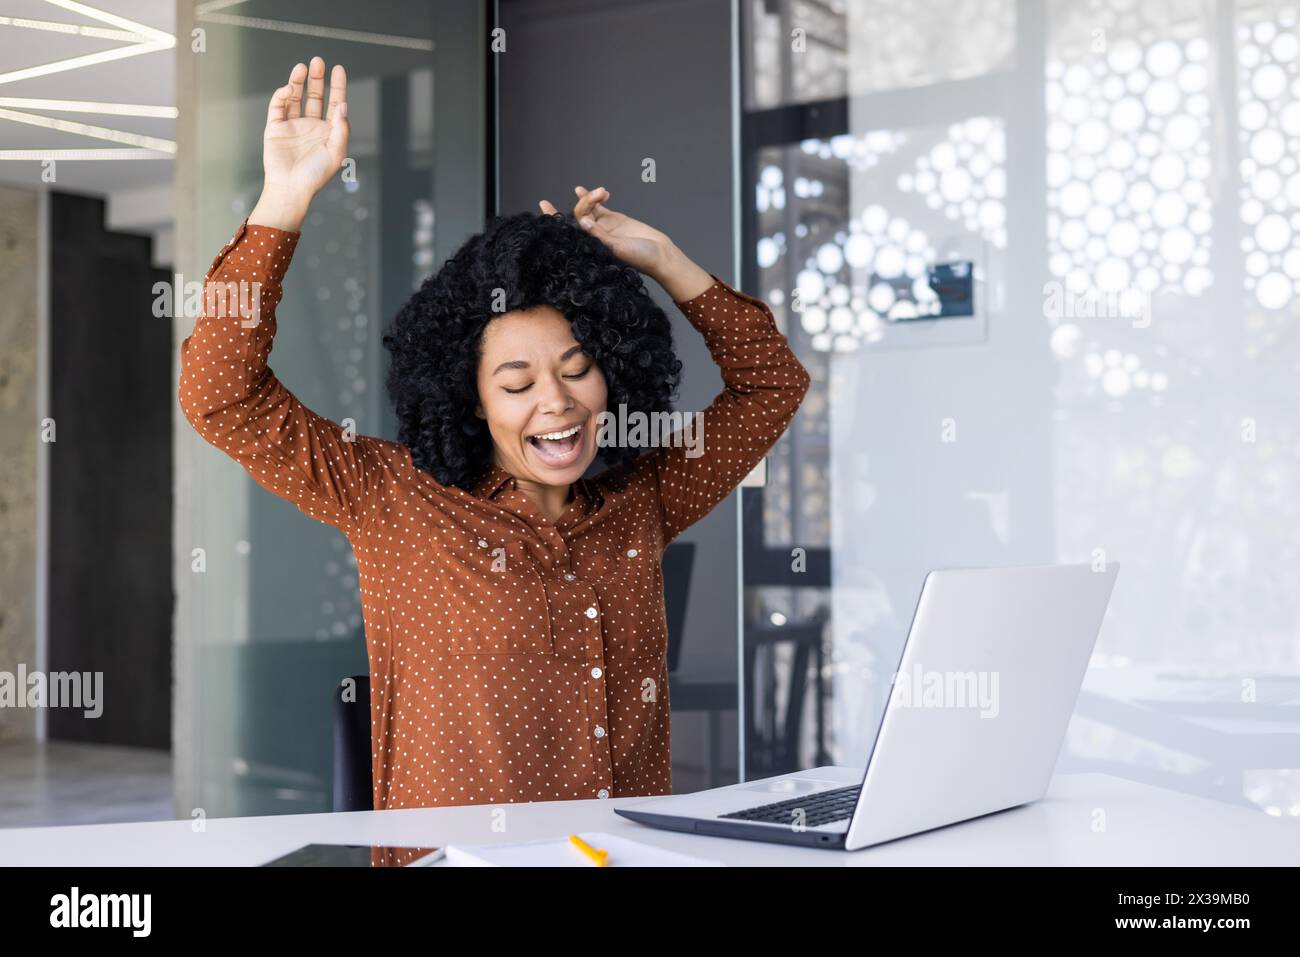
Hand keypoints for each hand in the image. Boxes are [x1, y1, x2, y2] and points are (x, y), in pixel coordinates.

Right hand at [249, 57, 348, 231]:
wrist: (291, 188)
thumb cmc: (316, 175)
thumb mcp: (337, 152)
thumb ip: (342, 129)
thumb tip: (343, 106)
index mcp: (328, 132)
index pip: (334, 104)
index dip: (337, 86)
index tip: (338, 69)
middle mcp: (311, 126)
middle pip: (315, 96)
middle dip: (317, 79)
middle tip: (318, 61)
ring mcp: (293, 125)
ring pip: (295, 97)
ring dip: (298, 82)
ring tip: (302, 67)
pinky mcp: (275, 127)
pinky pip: (278, 106)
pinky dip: (282, 95)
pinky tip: (288, 89)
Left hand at [539, 186, 671, 276]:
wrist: (660, 254)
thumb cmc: (641, 258)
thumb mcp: (619, 248)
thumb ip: (600, 235)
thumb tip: (583, 221)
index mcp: (590, 249)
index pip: (567, 233)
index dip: (554, 219)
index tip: (544, 204)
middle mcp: (593, 238)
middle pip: (578, 216)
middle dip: (583, 203)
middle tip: (596, 196)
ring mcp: (602, 228)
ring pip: (587, 209)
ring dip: (590, 198)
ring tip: (602, 193)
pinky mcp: (613, 219)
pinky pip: (596, 207)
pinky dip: (590, 197)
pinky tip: (580, 189)